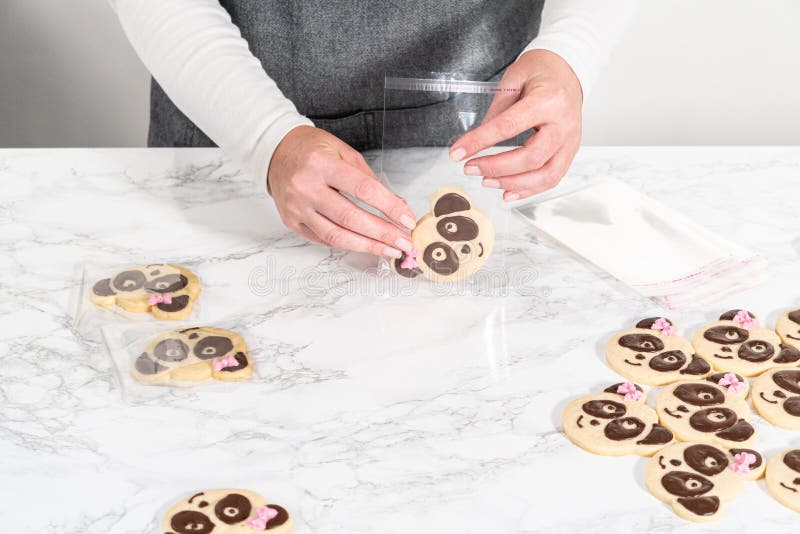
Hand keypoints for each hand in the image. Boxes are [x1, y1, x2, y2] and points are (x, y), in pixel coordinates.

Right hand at [268, 126, 416, 257]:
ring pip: (336, 236)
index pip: (362, 189)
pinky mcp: (291, 222)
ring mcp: (296, 207)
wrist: (275, 152)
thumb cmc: (312, 149)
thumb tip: (397, 206)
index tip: (407, 219)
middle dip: (382, 234)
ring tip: (390, 251)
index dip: (389, 207)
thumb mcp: (343, 152)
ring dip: (368, 246)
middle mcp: (305, 187)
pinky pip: (324, 239)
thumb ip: (370, 179)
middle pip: (350, 218)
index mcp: (321, 164)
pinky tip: (366, 245)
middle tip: (404, 242)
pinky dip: (348, 243)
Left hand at [450, 49, 582, 200]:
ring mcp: (571, 140)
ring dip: (512, 184)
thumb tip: (477, 142)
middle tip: (470, 168)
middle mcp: (564, 123)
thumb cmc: (541, 71)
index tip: (457, 152)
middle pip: (530, 157)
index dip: (480, 142)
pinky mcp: (570, 151)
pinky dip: (529, 190)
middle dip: (496, 168)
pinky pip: (552, 178)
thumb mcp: (513, 79)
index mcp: (549, 100)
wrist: (569, 69)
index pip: (509, 126)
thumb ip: (497, 111)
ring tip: (486, 181)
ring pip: (545, 175)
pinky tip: (508, 192)